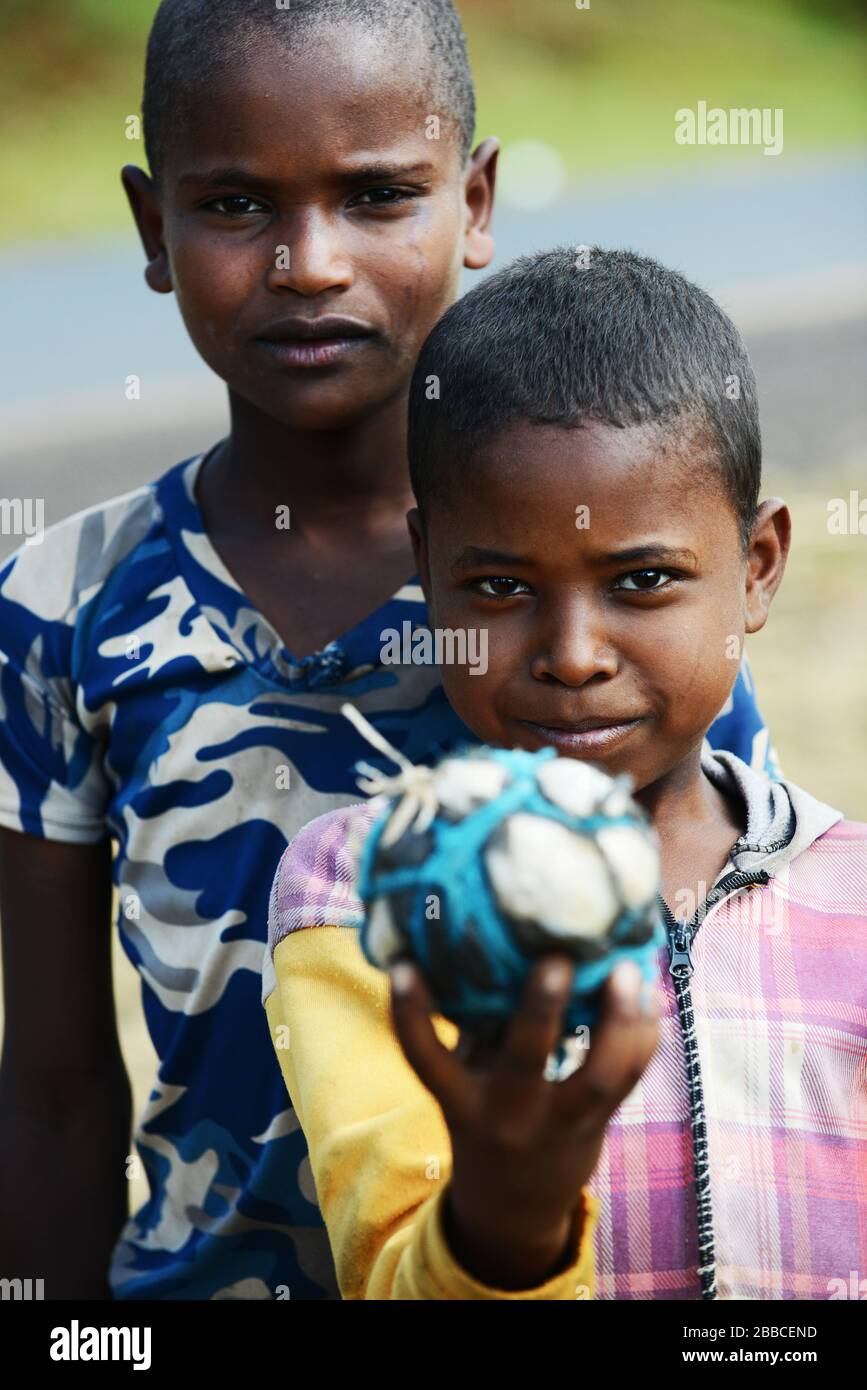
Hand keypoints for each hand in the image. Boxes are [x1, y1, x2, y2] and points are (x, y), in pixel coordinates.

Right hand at [388, 954, 658, 1287]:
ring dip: (618, 1020)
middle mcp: (510, 1113)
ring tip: (627, 970)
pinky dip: (642, 1032)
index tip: (403, 967)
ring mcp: (561, 1120)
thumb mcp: (463, 1084)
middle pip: (526, 1062)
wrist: (514, 1207)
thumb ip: (473, 1029)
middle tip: (557, 958)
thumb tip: (481, 944)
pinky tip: (647, 991)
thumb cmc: (483, 1118)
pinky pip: (630, 1077)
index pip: (425, 1059)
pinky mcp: (600, 1122)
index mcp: (463, 1101)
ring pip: (599, 1076)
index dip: (410, 1015)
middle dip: (541, 1008)